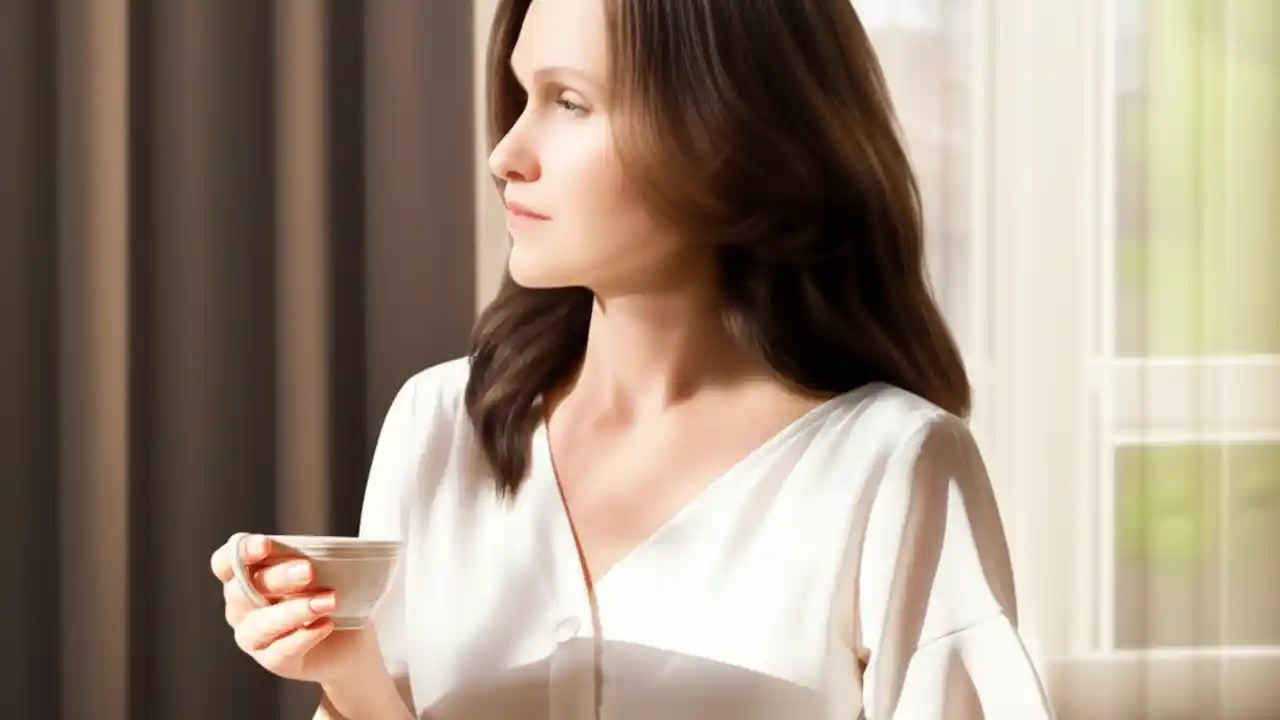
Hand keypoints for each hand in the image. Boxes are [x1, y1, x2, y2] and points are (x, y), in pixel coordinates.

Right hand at [210, 533, 374, 683]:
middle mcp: (240, 606)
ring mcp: (253, 636)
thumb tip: (324, 552)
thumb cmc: (327, 590)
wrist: (350, 637)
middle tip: (309, 570)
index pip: (226, 561)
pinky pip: (283, 650)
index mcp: (244, 574)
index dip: (241, 551)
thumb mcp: (320, 568)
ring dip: (295, 610)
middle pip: (244, 589)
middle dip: (277, 577)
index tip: (264, 545)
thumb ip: (310, 559)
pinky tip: (326, 624)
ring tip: (329, 601)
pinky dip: (306, 635)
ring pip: (262, 624)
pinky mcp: (273, 660)